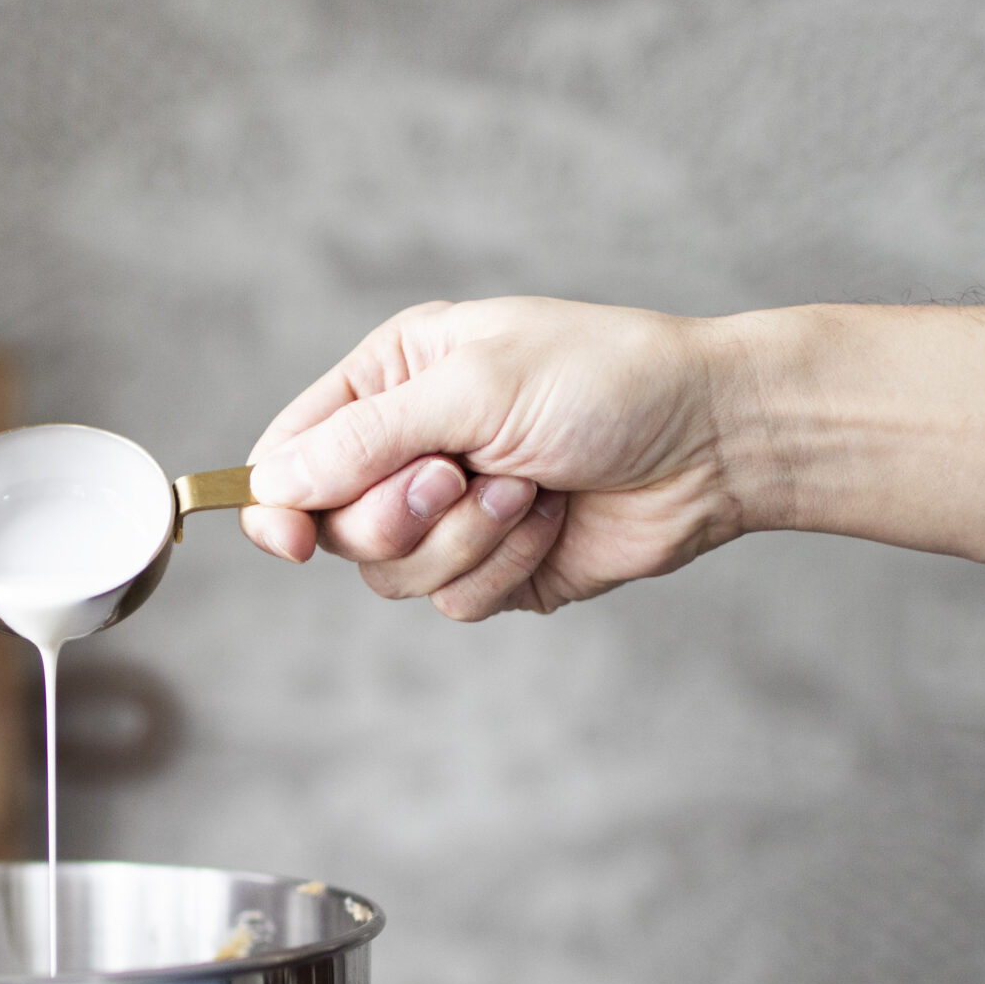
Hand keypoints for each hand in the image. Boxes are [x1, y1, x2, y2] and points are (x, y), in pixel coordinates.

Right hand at [242, 297, 742, 620]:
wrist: (712, 442)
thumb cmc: (605, 381)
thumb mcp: (473, 388)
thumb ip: (364, 440)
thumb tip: (272, 485)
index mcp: (392, 380)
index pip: (290, 454)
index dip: (278, 503)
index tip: (290, 538)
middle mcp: (410, 448)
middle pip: (336, 528)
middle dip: (400, 516)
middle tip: (459, 479)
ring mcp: (452, 515)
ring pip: (393, 576)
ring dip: (466, 540)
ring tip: (528, 489)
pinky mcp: (494, 568)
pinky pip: (454, 602)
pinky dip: (504, 566)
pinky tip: (551, 521)